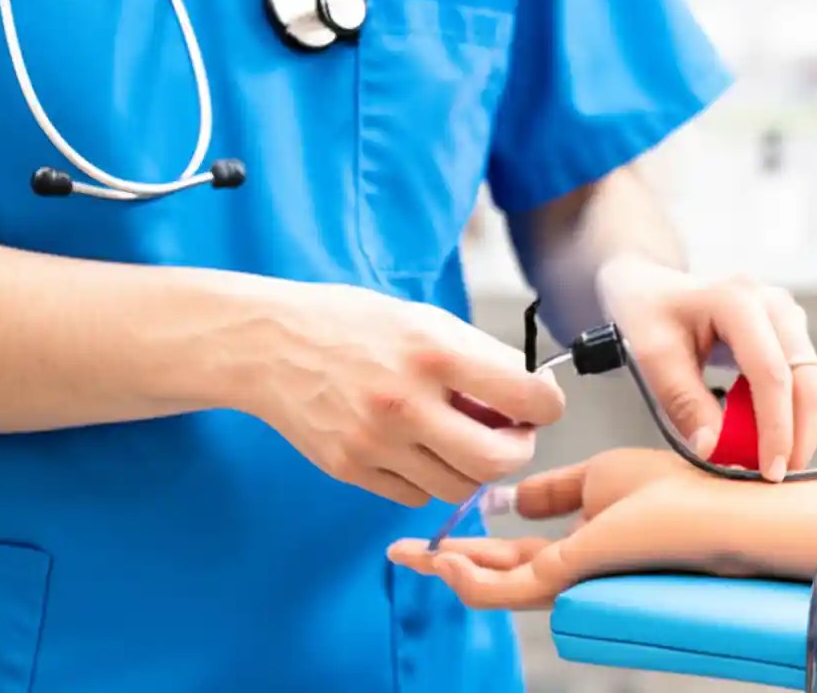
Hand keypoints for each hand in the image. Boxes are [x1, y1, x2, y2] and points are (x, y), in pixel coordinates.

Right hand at [238, 282, 564, 506]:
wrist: (269, 345)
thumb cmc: (354, 325)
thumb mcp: (425, 320)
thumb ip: (479, 359)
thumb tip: (528, 397)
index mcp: (434, 353)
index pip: (526, 398)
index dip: (546, 405)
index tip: (540, 403)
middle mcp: (407, 403)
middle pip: (499, 461)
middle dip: (517, 450)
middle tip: (510, 433)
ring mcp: (376, 443)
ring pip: (460, 488)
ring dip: (472, 468)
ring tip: (458, 437)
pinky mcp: (351, 470)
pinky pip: (416, 496)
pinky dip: (428, 478)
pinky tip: (415, 447)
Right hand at [387, 449, 699, 607]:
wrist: (717, 512)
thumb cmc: (679, 491)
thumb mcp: (601, 476)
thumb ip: (556, 492)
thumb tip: (516, 496)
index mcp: (582, 543)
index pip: (516, 551)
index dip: (475, 542)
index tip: (442, 532)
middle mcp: (573, 569)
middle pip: (496, 572)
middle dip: (445, 563)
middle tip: (402, 554)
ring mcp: (570, 579)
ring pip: (496, 587)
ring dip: (447, 573)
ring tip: (409, 557)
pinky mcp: (571, 578)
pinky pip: (509, 589)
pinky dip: (470, 580)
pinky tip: (443, 563)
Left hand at [597, 255, 816, 480]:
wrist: (650, 285)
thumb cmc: (646, 311)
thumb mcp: (651, 354)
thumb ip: (683, 401)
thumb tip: (713, 449)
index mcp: (737, 300)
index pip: (771, 374)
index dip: (776, 427)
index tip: (770, 471)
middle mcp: (773, 304)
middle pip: (806, 378)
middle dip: (799, 434)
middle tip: (779, 478)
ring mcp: (786, 316)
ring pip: (812, 382)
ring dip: (798, 427)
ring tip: (769, 462)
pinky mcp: (789, 332)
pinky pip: (803, 380)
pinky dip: (790, 414)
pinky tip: (766, 439)